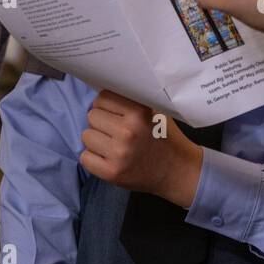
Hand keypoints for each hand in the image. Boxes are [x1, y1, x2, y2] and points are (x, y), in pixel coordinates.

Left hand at [79, 90, 202, 207]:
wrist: (178, 171)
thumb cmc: (165, 137)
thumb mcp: (156, 111)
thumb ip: (132, 100)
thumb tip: (104, 90)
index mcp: (139, 113)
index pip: (102, 98)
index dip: (108, 106)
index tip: (116, 115)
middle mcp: (128, 131)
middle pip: (92, 116)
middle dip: (101, 122)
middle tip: (116, 131)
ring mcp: (119, 153)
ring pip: (86, 136)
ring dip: (96, 140)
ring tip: (113, 145)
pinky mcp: (112, 173)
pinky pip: (85, 158)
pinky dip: (93, 158)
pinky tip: (109, 159)